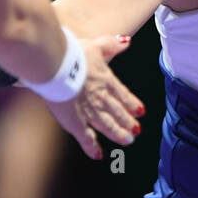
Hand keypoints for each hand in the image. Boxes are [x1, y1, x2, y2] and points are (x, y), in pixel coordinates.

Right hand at [43, 34, 143, 158]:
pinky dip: (92, 147)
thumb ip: (111, 44)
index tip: (140, 111)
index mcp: (105, 80)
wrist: (57, 65)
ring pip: (108, 126)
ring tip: (127, 141)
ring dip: (118, 134)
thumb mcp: (95, 44)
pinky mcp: (75, 122)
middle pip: (117, 112)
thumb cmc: (72, 53)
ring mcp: (89, 112)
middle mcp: (101, 98)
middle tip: (135, 131)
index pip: (122, 95)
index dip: (131, 103)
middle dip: (127, 122)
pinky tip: (98, 155)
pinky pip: (86, 138)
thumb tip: (127, 42)